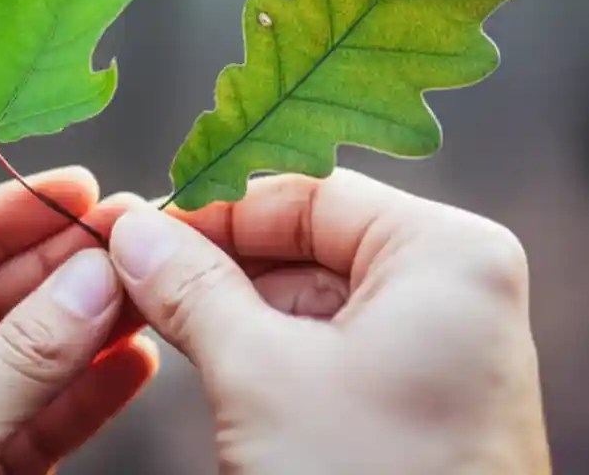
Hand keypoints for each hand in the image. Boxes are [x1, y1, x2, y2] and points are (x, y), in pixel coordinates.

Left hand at [0, 168, 156, 473]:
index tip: (70, 189)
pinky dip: (94, 393)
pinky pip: (45, 422)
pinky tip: (138, 360)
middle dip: (55, 270)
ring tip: (148, 286)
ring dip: (88, 324)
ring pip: (23, 361)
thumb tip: (92, 278)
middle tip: (128, 232)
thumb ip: (16, 366)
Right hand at [108, 168, 549, 473]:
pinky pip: (333, 345)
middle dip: (220, 259)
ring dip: (235, 305)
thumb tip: (134, 233)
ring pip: (316, 296)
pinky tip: (204, 348)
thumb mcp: (261, 378)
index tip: (139, 223)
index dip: (215, 206)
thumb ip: (193, 290)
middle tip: (131, 264)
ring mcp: (444, 344)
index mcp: (446, 254)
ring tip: (152, 305)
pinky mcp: (421, 396)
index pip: (310, 192)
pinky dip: (267, 347)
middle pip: (312, 241)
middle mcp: (457, 287)